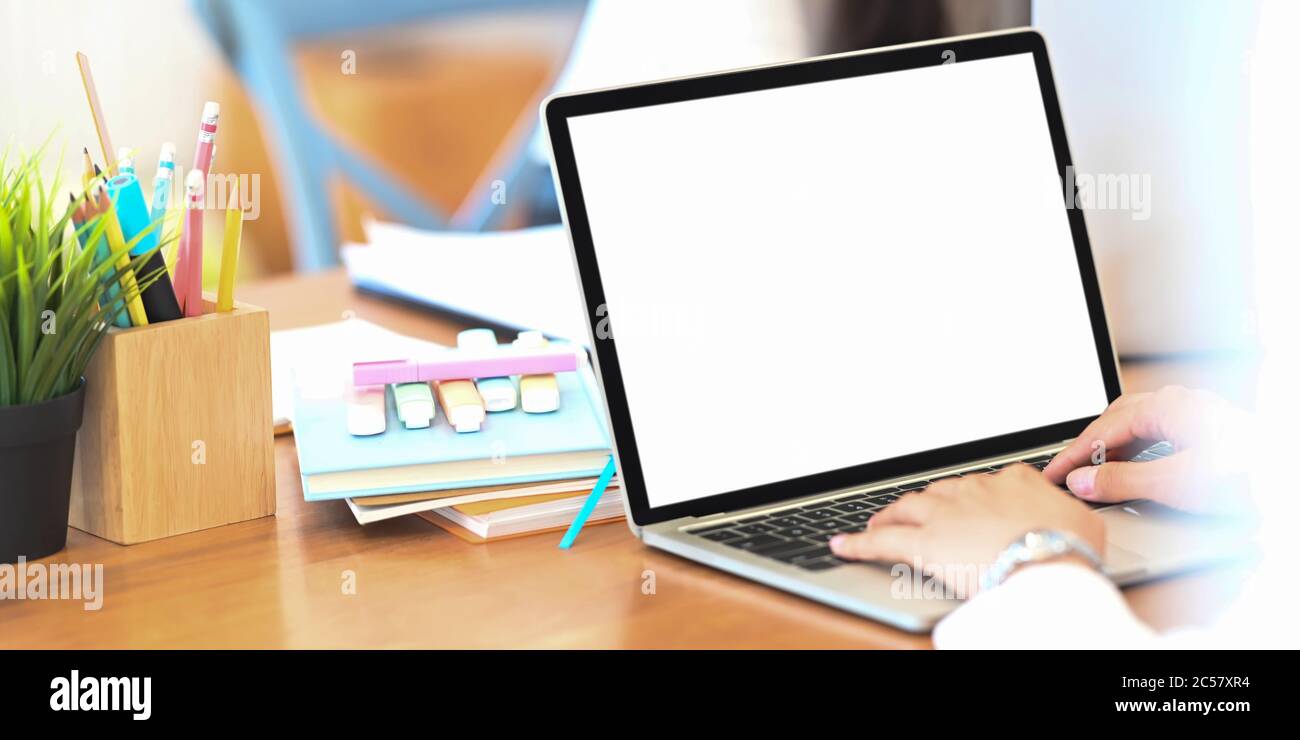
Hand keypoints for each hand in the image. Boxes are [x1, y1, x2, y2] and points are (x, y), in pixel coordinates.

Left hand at [829, 465, 1102, 596]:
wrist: (1047, 562)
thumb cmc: (1070, 547)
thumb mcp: (1083, 523)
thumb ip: (1066, 513)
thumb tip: (1069, 518)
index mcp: (1012, 480)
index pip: (985, 483)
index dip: (972, 497)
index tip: (969, 505)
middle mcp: (972, 488)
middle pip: (940, 492)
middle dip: (926, 505)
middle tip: (917, 516)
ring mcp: (944, 512)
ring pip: (907, 507)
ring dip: (890, 516)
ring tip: (878, 525)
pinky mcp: (921, 541)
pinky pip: (881, 541)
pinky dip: (858, 543)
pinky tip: (842, 545)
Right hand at [1042, 386, 1252, 513]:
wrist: (1290, 480)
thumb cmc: (1249, 477)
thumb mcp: (1176, 483)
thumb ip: (1123, 480)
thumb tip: (1084, 479)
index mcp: (1168, 406)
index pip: (1103, 429)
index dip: (1073, 455)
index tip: (1053, 474)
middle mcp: (1180, 403)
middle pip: (1117, 419)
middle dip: (1088, 445)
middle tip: (1067, 472)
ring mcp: (1195, 414)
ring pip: (1137, 424)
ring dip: (1111, 447)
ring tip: (1093, 472)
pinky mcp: (1207, 431)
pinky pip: (1156, 432)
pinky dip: (1134, 448)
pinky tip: (1133, 466)